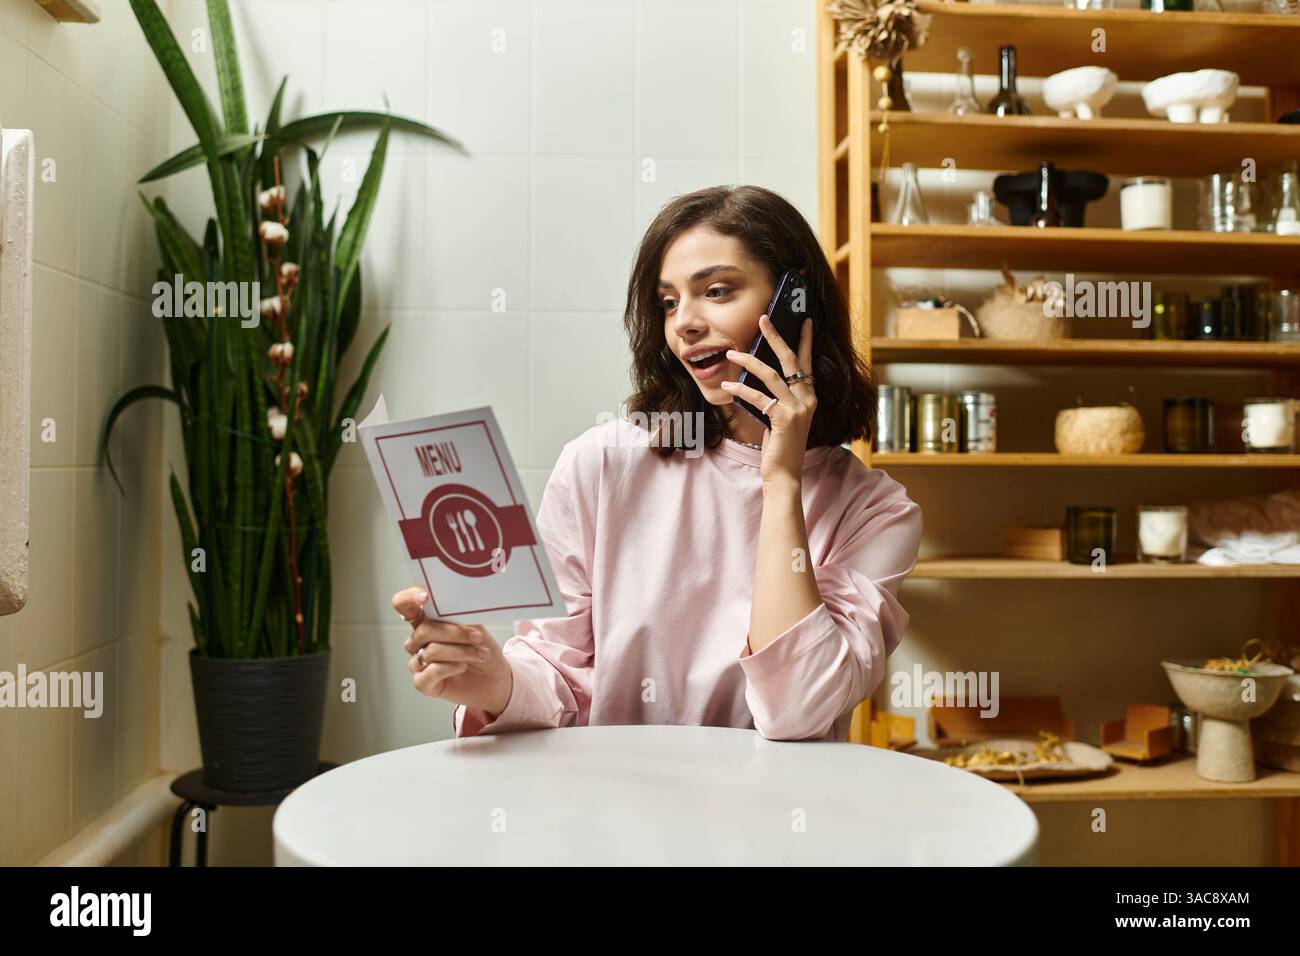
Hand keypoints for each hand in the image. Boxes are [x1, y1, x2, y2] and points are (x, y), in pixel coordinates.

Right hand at [392, 586, 512, 715]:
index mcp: (427, 620)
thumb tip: (452, 608)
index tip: (425, 598)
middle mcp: (419, 640)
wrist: (494, 676)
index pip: (404, 605)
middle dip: (454, 633)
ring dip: (460, 652)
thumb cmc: (482, 648)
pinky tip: (463, 667)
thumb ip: (459, 617)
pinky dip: (450, 668)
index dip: (409, 598)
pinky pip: (429, 672)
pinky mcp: (423, 683)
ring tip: (481, 653)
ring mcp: (419, 662)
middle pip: (423, 631)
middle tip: (477, 636)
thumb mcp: (475, 626)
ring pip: (430, 652)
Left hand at [720, 314, 816, 488]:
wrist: (784, 475)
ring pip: (772, 375)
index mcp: (809, 398)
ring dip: (749, 362)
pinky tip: (726, 387)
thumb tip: (758, 379)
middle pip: (791, 360)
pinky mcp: (784, 419)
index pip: (806, 363)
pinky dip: (740, 391)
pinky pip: (759, 398)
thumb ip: (778, 399)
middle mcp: (807, 400)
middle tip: (763, 319)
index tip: (803, 321)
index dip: (805, 341)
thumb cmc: (780, 446)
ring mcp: (798, 409)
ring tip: (731, 353)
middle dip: (776, 337)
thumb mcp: (782, 418)